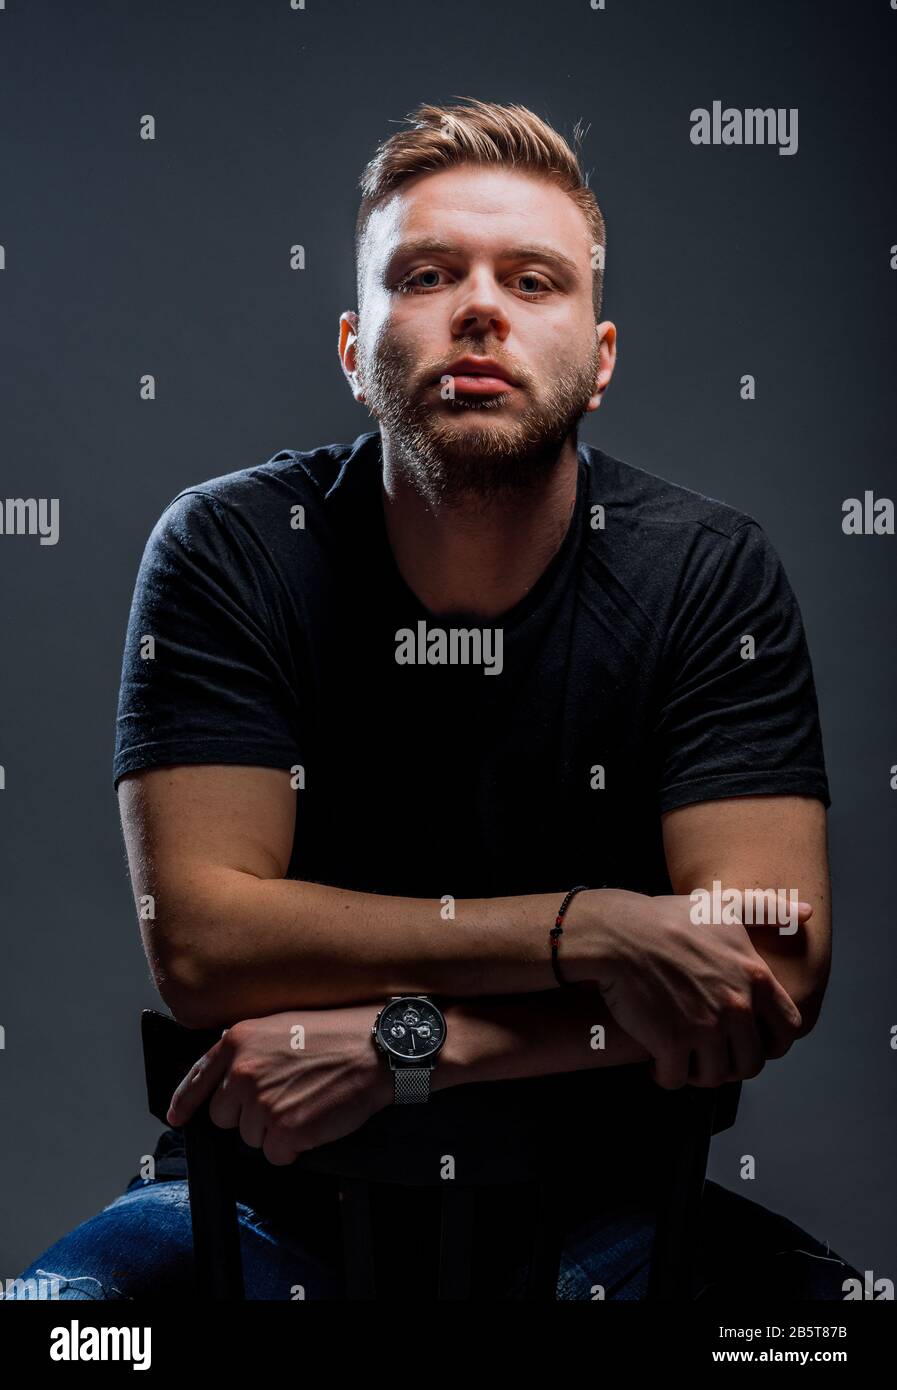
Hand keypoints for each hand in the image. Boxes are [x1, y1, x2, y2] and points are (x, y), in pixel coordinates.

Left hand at [165, 1006, 393, 1165]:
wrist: (376, 1048)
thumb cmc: (336, 1034)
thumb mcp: (280, 1024)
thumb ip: (248, 1049)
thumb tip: (230, 1078)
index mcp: (239, 1040)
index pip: (197, 1079)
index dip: (185, 1102)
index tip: (177, 1118)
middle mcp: (243, 1072)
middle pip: (224, 1116)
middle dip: (249, 1114)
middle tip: (286, 1096)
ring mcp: (262, 1102)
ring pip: (251, 1138)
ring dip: (275, 1130)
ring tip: (306, 1102)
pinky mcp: (285, 1130)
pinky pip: (275, 1155)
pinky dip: (294, 1147)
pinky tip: (313, 1121)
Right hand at [576, 889, 809, 1088]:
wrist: (618, 933)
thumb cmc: (667, 917)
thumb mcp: (724, 905)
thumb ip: (768, 910)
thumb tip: (807, 913)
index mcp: (754, 978)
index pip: (788, 1030)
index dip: (772, 1043)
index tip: (751, 1041)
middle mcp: (736, 1006)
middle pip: (752, 1063)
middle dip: (732, 1063)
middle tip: (710, 1053)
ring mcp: (704, 1027)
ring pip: (716, 1077)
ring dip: (699, 1073)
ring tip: (685, 1058)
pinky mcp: (671, 1042)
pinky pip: (676, 1079)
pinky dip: (666, 1075)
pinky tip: (657, 1061)